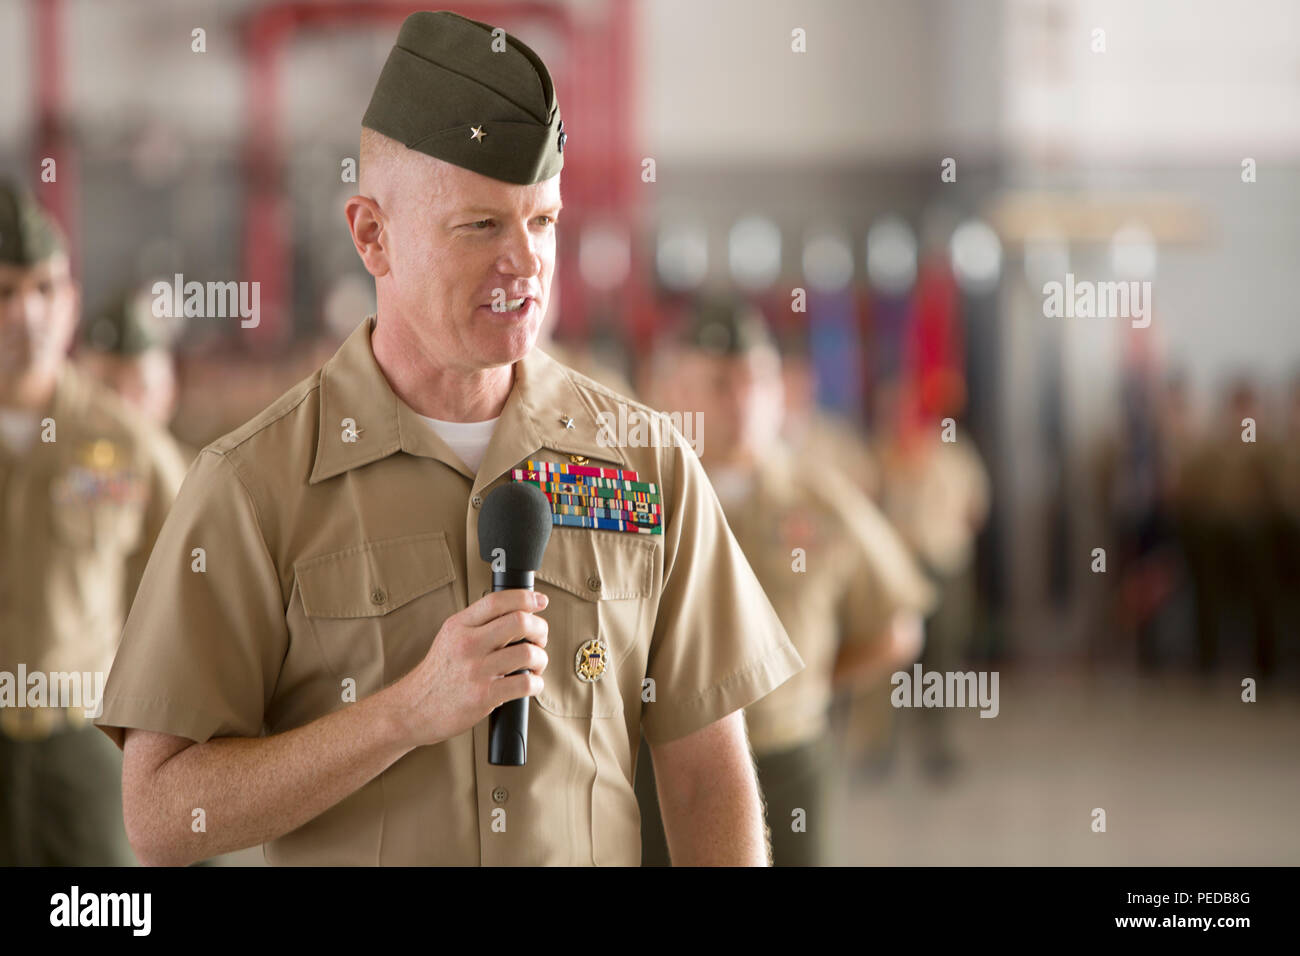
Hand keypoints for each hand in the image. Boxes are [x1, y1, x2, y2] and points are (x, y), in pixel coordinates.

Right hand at [389, 589, 548, 748]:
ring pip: (527, 653)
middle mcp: (467, 644)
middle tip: (539, 639)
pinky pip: (525, 684)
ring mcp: (476, 671)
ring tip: (535, 666)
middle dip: (540, 629)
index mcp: (459, 626)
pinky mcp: (484, 696)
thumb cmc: (438, 674)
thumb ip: (477, 624)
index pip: (497, 600)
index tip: (540, 601)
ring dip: (541, 659)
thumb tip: (516, 612)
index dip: (525, 597)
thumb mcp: (450, 638)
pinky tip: (531, 684)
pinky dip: (537, 683)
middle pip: (519, 621)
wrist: (412, 709)